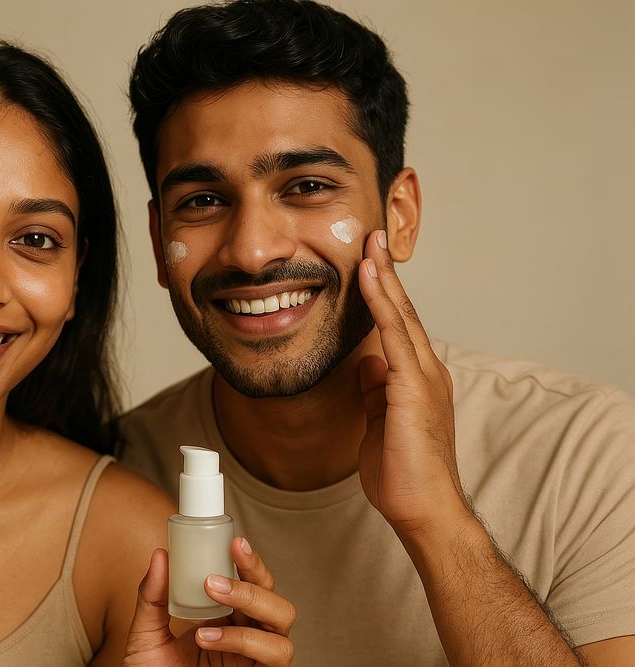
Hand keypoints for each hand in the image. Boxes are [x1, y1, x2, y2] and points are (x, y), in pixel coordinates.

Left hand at [123, 538, 294, 665]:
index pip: (254, 584)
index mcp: (228, 621)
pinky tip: (208, 637)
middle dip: (255, 580)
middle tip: (216, 577)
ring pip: (283, 628)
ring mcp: (256, 663)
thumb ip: (152, 597)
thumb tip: (159, 555)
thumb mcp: (144, 636)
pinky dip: (243, 641)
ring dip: (250, 608)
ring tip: (210, 607)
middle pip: (277, 602)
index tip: (233, 541)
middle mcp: (248, 639)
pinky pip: (274, 657)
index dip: (252, 562)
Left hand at [356, 230, 470, 534]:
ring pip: (402, 315)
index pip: (400, 327)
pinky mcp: (413, 388)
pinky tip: (368, 277)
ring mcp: (423, 378)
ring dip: (383, 277)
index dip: (384, 294)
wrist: (422, 509)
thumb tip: (368, 364)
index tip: (368, 264)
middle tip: (372, 237)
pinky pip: (394, 334)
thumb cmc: (402, 474)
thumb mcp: (379, 423)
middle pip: (403, 311)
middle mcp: (426, 372)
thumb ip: (375, 392)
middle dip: (385, 273)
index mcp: (417, 380)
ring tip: (369, 244)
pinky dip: (381, 302)